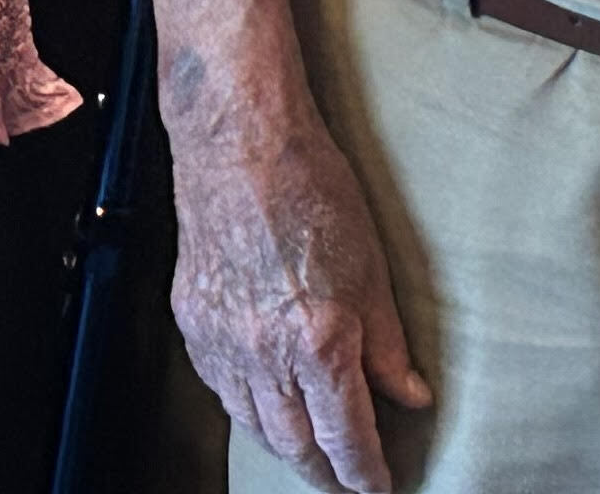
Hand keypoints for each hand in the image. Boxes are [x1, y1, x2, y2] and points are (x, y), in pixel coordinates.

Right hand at [167, 85, 432, 493]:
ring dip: (283, 445)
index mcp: (318, 344)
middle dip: (323, 472)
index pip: (345, 439)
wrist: (239, 140)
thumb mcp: (372, 268)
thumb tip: (408, 394)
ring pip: (252, 425)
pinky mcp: (191, 321)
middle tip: (344, 479)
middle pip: (295, 446)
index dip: (366, 473)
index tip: (378, 485)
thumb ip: (388, 344)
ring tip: (307, 449)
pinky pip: (219, 386)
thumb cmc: (309, 186)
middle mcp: (264, 355)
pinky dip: (245, 405)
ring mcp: (221, 341)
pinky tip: (262, 399)